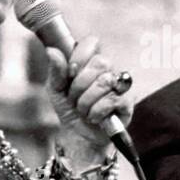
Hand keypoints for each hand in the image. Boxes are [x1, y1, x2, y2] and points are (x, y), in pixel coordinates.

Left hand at [45, 35, 133, 161]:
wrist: (78, 136)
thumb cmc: (69, 109)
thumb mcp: (56, 89)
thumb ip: (56, 70)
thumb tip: (52, 50)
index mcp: (91, 62)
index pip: (92, 43)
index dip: (79, 56)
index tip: (70, 73)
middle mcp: (109, 70)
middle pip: (100, 62)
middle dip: (80, 84)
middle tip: (74, 98)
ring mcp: (120, 86)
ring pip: (104, 82)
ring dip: (86, 101)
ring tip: (83, 110)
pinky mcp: (127, 103)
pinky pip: (112, 100)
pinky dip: (96, 112)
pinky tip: (95, 117)